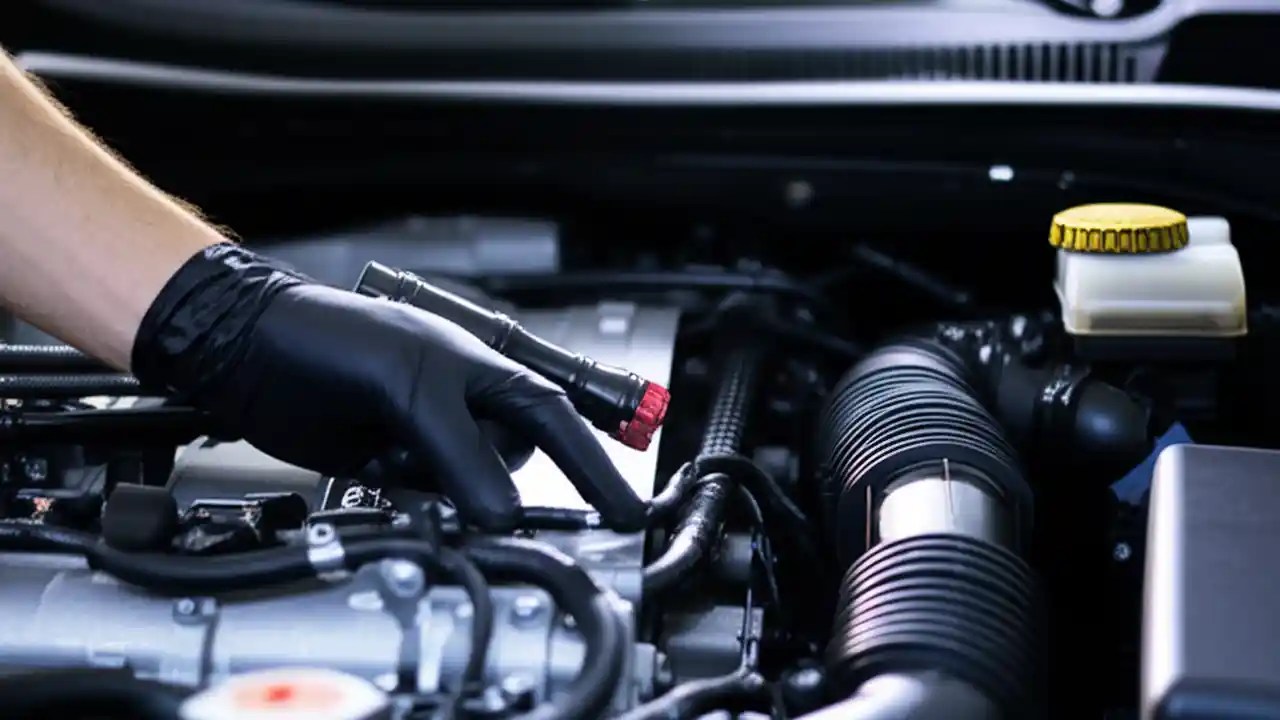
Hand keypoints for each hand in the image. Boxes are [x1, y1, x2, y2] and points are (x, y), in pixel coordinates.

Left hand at [131, 244, 647, 530]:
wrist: (246, 355)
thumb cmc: (330, 338)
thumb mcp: (408, 389)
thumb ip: (461, 451)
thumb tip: (505, 514)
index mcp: (484, 370)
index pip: (556, 423)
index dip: (596, 469)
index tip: (628, 512)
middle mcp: (464, 405)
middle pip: (508, 468)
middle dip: (477, 478)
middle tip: (426, 460)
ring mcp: (429, 436)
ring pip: (466, 491)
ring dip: (430, 486)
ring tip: (384, 449)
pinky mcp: (394, 463)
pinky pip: (424, 501)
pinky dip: (402, 494)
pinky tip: (368, 462)